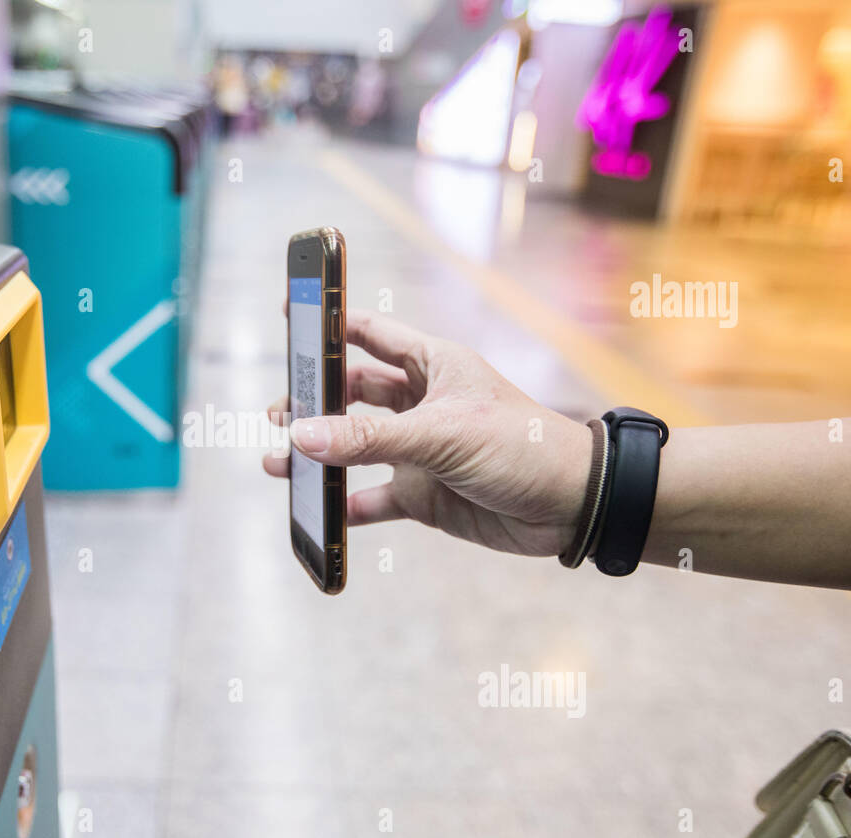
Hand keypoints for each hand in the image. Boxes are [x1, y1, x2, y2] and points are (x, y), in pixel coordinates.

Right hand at [264, 312, 593, 557]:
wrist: (573, 506)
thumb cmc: (523, 446)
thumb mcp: (442, 434)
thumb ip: (369, 438)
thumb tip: (303, 436)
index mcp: (432, 366)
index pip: (371, 334)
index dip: (331, 324)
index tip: (290, 315)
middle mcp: (421, 404)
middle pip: (351, 395)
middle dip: (312, 402)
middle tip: (277, 412)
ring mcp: (420, 451)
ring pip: (354, 449)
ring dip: (318, 456)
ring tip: (278, 465)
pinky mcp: (424, 495)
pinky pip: (373, 499)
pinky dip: (346, 506)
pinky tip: (322, 510)